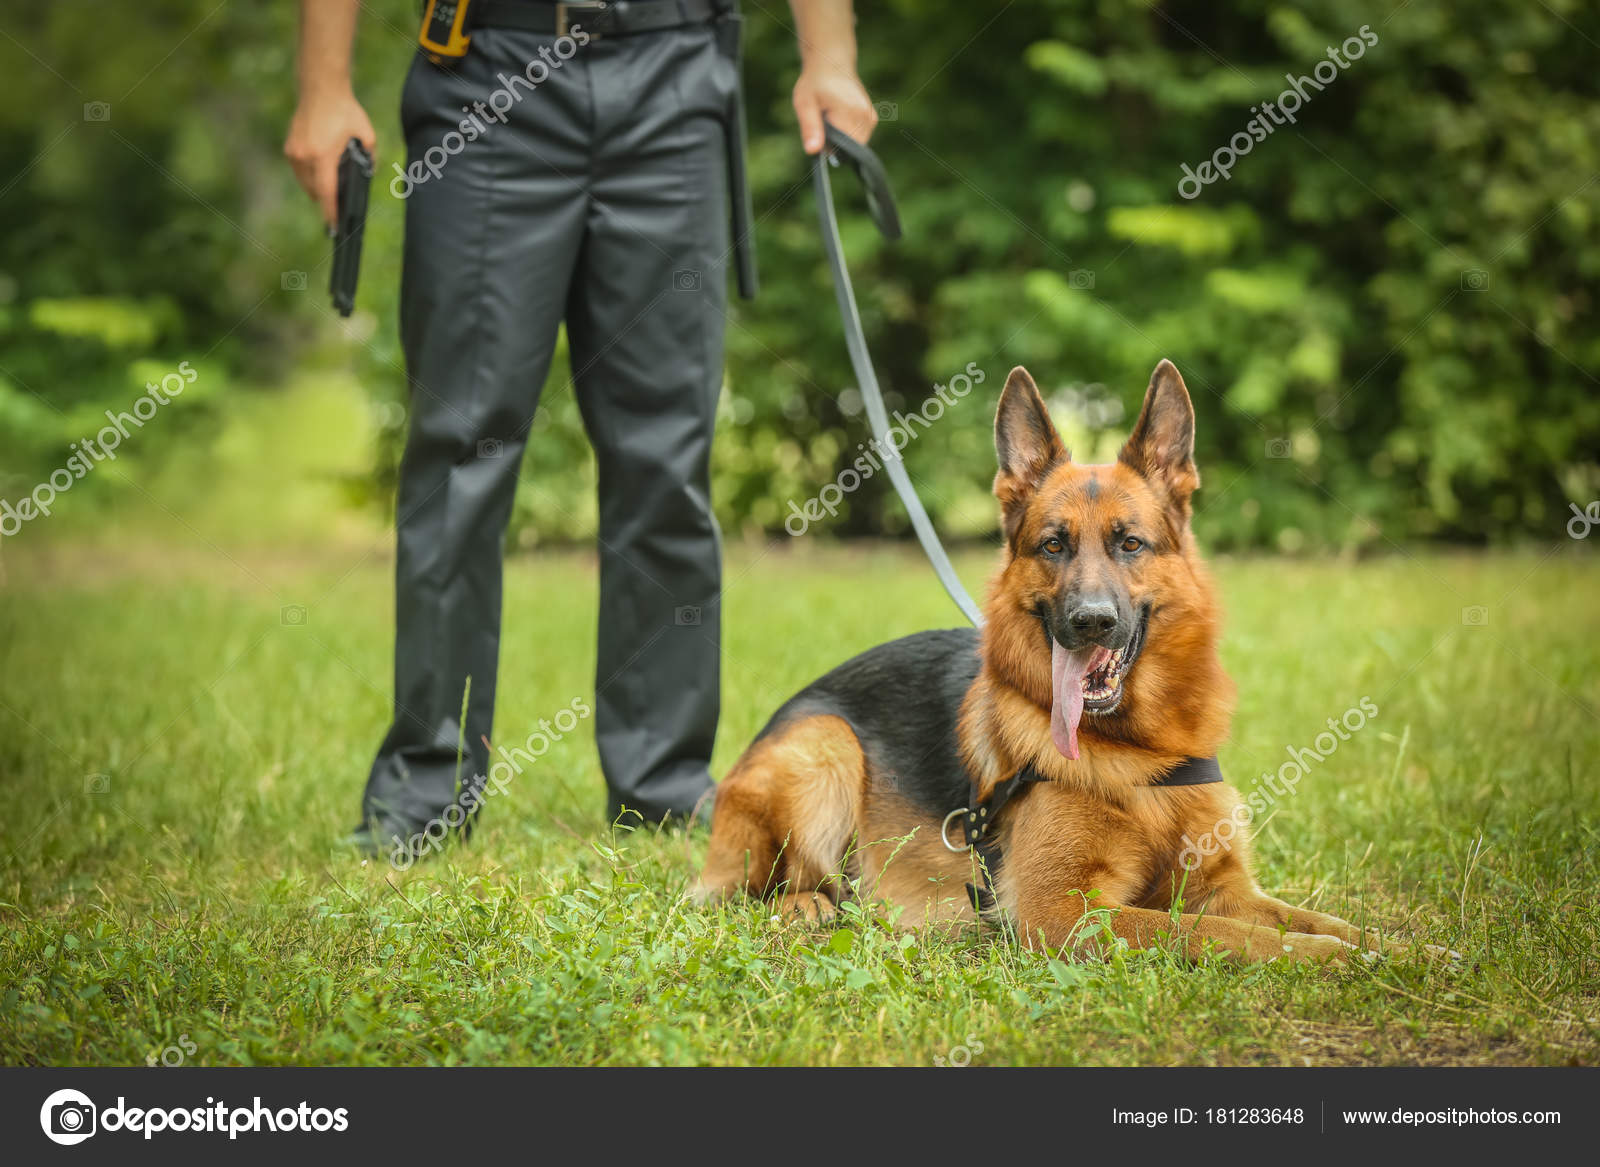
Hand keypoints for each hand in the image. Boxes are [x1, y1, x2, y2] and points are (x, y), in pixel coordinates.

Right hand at [284, 90, 376, 228]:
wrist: (320, 89)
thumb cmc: (345, 111)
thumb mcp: (366, 136)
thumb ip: (369, 159)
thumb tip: (368, 176)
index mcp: (322, 155)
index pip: (326, 193)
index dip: (331, 212)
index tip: (335, 227)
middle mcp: (304, 156)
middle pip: (316, 192)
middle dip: (327, 200)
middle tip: (340, 206)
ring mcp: (294, 153)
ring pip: (306, 184)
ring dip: (318, 189)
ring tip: (333, 188)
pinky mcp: (289, 149)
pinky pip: (301, 173)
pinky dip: (311, 177)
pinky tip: (323, 173)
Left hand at [792, 68, 876, 153]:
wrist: (831, 63)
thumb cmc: (815, 83)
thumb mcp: (805, 104)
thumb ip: (810, 128)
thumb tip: (812, 151)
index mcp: (852, 113)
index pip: (844, 150)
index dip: (830, 147)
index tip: (820, 130)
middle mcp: (866, 116)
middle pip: (850, 149)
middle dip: (835, 143)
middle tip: (822, 121)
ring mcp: (871, 117)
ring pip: (855, 144)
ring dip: (841, 138)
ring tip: (830, 116)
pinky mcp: (872, 118)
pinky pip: (859, 137)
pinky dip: (847, 132)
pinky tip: (838, 116)